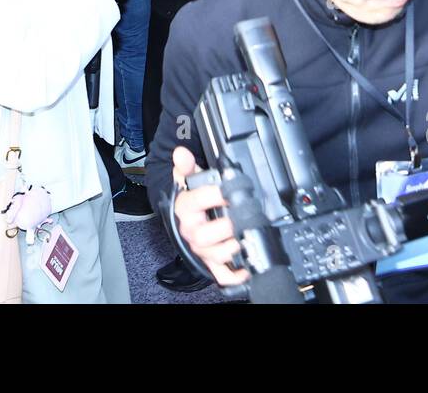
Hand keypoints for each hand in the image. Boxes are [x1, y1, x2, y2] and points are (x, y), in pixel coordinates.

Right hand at [170, 147, 247, 285]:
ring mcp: (201, 248)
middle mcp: (190, 231)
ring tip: (244, 238)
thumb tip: (181, 152)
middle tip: (241, 216)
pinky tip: (246, 268)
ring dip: (232, 248)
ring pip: (215, 255)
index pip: (199, 200)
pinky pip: (221, 274)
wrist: (183, 219)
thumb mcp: (188, 179)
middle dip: (225, 226)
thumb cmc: (190, 200)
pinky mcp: (210, 261)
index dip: (217, 194)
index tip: (230, 190)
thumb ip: (186, 166)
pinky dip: (235, 275)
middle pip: (203, 235)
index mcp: (185, 208)